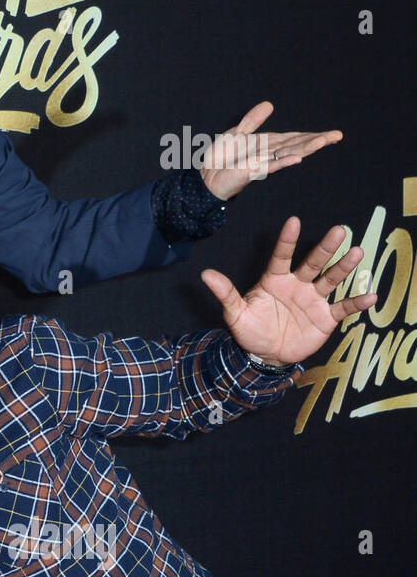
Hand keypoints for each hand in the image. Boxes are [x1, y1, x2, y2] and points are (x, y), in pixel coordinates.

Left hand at [198, 102, 341, 200]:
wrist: (206, 176)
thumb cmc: (221, 158)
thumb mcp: (237, 132)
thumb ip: (253, 120)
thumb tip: (269, 104)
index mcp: (268, 144)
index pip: (294, 138)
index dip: (312, 135)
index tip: (332, 134)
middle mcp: (269, 153)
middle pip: (298, 145)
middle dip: (318, 140)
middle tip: (338, 135)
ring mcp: (263, 162)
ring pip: (289, 154)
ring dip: (307, 147)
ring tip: (324, 141)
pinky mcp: (253, 171)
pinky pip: (271, 166)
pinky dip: (284, 161)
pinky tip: (297, 158)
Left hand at [201, 217, 376, 366]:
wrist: (266, 356)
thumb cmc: (250, 330)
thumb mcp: (235, 314)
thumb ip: (226, 293)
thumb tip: (205, 274)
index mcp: (274, 280)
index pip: (281, 256)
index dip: (287, 240)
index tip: (293, 221)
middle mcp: (297, 285)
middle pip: (313, 263)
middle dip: (325, 247)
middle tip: (339, 230)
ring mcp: (313, 299)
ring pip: (331, 279)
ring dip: (344, 267)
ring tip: (357, 252)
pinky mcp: (326, 317)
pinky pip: (343, 308)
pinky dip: (357, 303)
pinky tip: (371, 296)